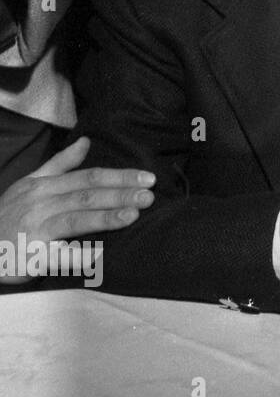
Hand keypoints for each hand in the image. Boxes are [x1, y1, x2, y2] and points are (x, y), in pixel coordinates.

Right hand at [0, 138, 154, 284]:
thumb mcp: (29, 184)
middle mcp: (40, 203)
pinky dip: (79, 256)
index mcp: (44, 185)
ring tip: (133, 214)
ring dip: (105, 216)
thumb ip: (60, 164)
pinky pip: (58, 255)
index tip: (147, 177)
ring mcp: (35, 229)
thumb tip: (86, 141)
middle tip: (149, 194)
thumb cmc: (9, 214)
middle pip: (86, 195)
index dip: (118, 176)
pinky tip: (101, 255)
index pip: (87, 177)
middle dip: (120, 193)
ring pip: (75, 219)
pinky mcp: (31, 255)